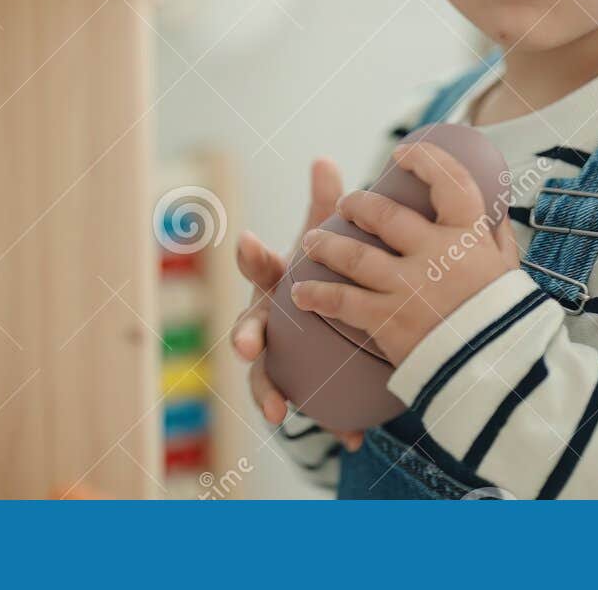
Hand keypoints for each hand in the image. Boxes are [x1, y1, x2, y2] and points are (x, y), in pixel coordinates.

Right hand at [230, 157, 363, 451]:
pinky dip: (334, 424)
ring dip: (270, 395)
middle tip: (246, 346)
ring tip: (280, 414)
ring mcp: (277, 357)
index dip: (252, 254)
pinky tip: (352, 438)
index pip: (258, 265)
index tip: (251, 242)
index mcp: (273, 280)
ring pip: (265, 378)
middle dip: (245, 337)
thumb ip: (325, 206)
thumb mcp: (323, 240)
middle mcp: (264, 320)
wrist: (318, 319)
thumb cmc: (317, 272)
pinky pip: (314, 408)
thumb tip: (325, 160)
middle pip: (248, 328)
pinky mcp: (299, 387)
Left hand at [291, 141, 519, 365]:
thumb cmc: (507, 320)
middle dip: (357, 205)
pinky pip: (341, 300)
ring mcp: (408, 285)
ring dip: (326, 245)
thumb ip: (497, 239)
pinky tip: (301, 293)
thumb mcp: (510, 271)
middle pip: (385, 214)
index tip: (403, 152)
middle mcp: (435, 253)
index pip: (448, 181)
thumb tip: (494, 212)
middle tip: (345, 205)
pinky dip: (317, 294)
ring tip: (312, 242)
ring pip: (354, 253)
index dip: (424, 160)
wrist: (498, 372)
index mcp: (469, 235)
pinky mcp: (387, 318)